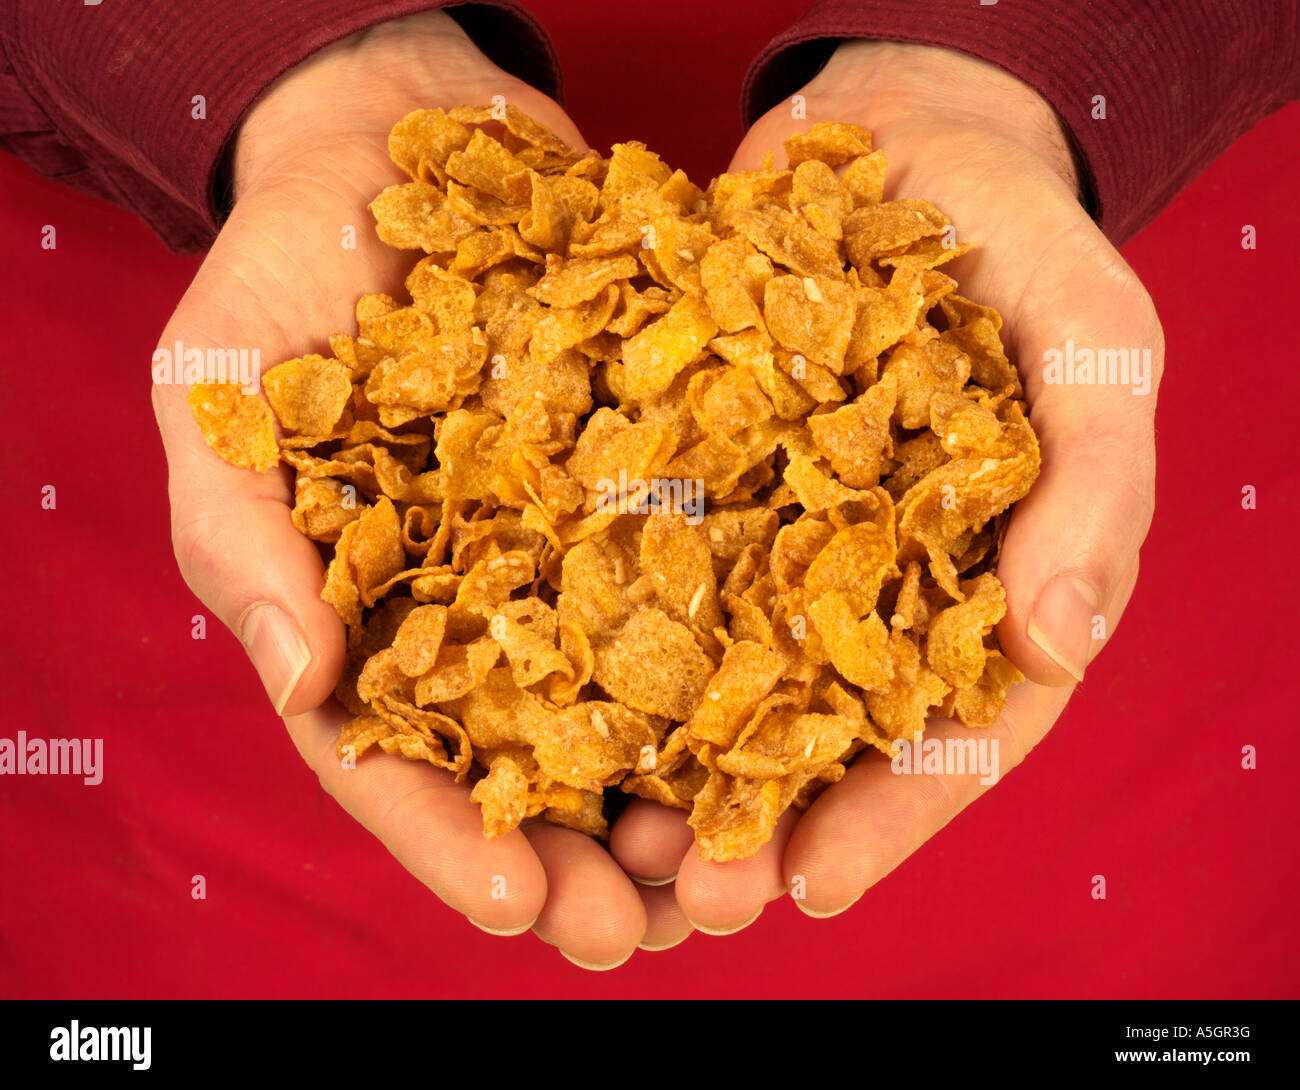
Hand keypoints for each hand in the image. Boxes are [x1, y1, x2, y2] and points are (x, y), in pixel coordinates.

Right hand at [151, 12, 661, 966]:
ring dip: (681, 794)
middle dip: (588, 856)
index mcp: (363, 619)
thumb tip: (296, 677)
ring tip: (737, 867)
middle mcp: (476, 610)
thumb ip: (237, 534)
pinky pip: (706, 583)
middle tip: (654, 928)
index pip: (397, 761)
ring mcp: (569, 555)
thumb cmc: (286, 273)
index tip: (518, 907)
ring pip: (630, 707)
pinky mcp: (654, 490)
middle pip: (530, 767)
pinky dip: (746, 659)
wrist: (406, 141)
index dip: (447, 844)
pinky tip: (796, 719)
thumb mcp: (218, 393)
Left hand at [609, 42, 1160, 930]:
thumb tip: (1062, 642)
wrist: (887, 139)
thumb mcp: (1088, 336)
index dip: (892, 815)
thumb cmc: (1011, 234)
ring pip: (727, 679)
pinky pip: (652, 572)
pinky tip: (550, 693)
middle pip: (824, 735)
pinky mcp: (698, 486)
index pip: (955, 730)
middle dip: (761, 822)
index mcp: (987, 584)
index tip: (813, 884)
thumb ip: (1092, 479)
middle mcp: (877, 587)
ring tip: (605, 836)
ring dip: (672, 765)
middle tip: (686, 898)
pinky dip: (608, 637)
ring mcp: (782, 543)